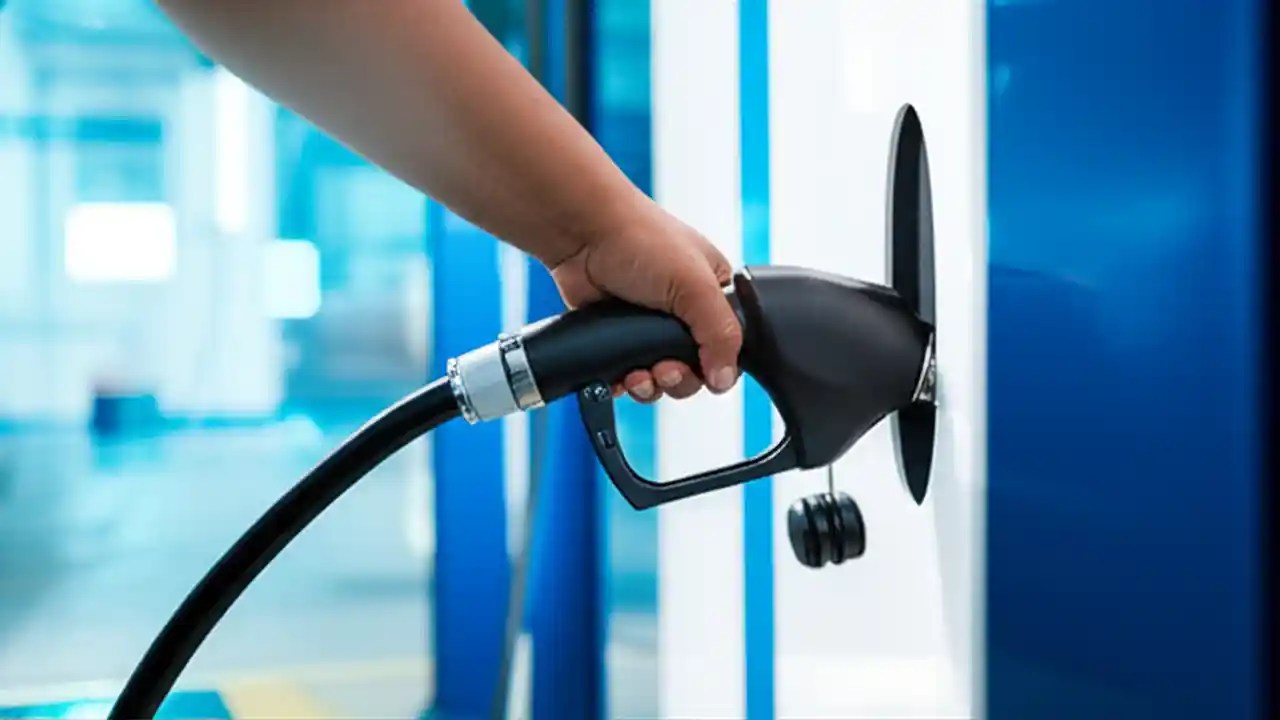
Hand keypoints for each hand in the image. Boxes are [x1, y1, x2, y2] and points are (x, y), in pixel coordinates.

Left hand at [549, 199, 741, 403]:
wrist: (582, 234)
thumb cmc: (640, 239)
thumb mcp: (696, 285)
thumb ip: (720, 334)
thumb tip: (723, 379)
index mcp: (713, 294)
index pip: (727, 346)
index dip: (714, 366)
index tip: (697, 369)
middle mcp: (683, 312)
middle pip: (693, 370)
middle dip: (678, 379)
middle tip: (664, 370)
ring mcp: (648, 327)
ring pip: (659, 378)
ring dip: (651, 386)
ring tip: (639, 376)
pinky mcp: (618, 337)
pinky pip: (627, 375)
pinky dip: (624, 384)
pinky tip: (620, 378)